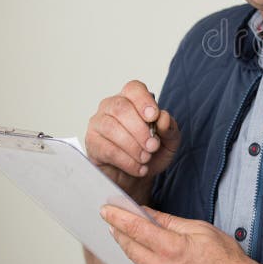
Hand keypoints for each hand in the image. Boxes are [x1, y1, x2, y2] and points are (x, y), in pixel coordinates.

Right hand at [85, 80, 179, 203]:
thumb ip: (170, 127)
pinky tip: (139, 168)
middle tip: (153, 146)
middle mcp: (111, 106)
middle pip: (121, 108)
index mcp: (132, 99)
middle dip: (140, 129)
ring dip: (133, 146)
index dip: (144, 101)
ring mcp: (98, 123)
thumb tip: (163, 117)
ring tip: (146, 158)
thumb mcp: (169, 140)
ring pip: (111, 127)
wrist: (137, 174)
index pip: (134, 89)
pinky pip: (107, 149)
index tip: (154, 116)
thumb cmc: (151, 151)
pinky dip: (126, 160)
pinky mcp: (92, 143)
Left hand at [101, 206, 260, 263]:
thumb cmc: (224, 258)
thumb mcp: (199, 229)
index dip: (119, 217)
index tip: (107, 209)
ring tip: (125, 232)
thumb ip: (169, 221)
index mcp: (172, 249)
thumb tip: (147, 213)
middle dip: (118, 230)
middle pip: (130, 246)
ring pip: (135, 261)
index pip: (137, 229)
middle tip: (111, 217)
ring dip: (129, 246)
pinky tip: (143, 251)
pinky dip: (141, 260)